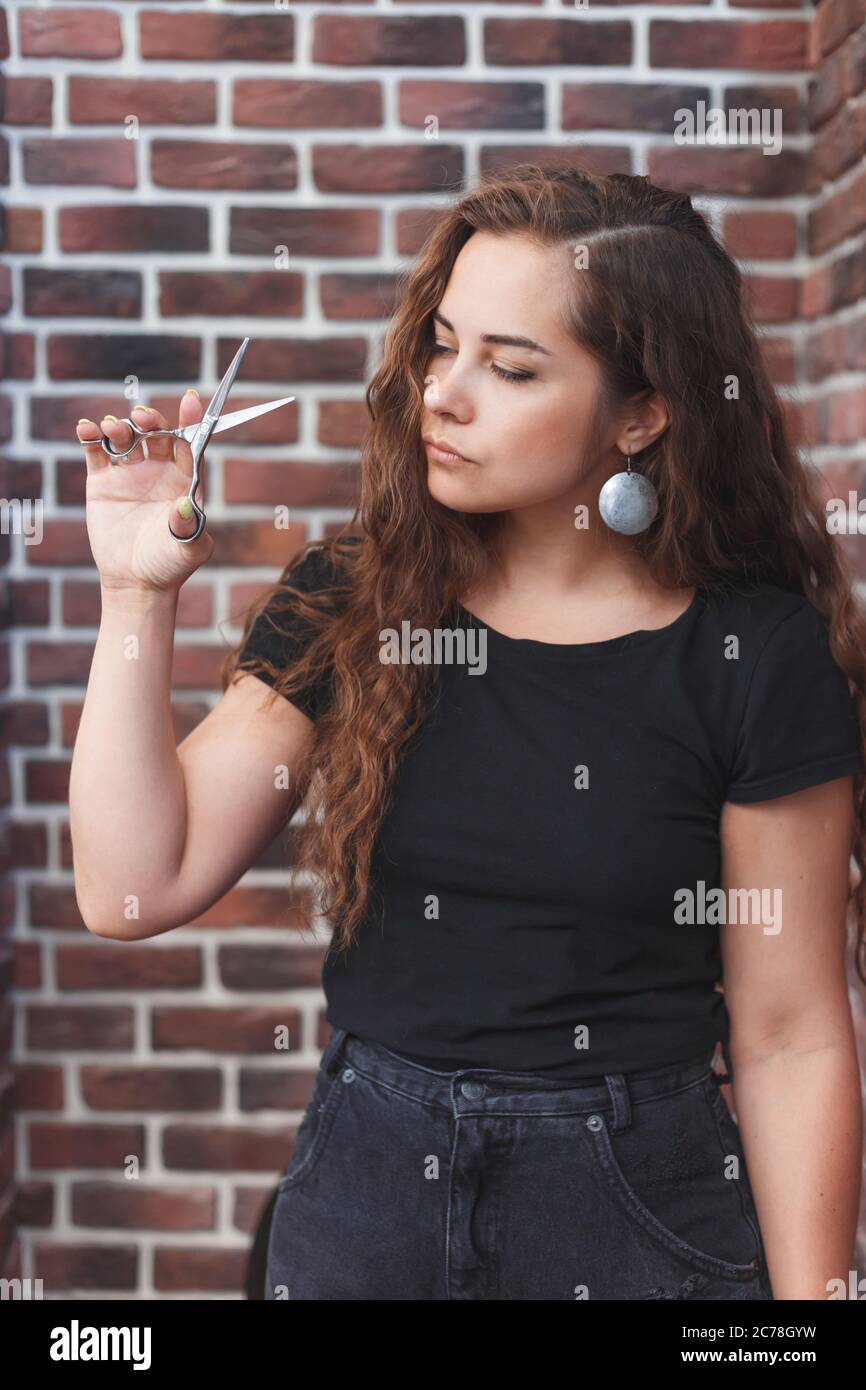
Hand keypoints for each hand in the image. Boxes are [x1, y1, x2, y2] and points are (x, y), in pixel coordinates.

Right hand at [77, 390, 215, 592]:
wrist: (135, 582)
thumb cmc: (169, 565)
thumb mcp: (187, 549)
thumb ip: (189, 528)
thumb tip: (185, 505)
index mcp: (184, 480)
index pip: (190, 444)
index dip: (191, 421)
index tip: (190, 399)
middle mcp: (158, 471)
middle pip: (156, 435)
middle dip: (151, 420)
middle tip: (141, 416)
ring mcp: (129, 474)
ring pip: (126, 439)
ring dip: (120, 427)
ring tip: (113, 428)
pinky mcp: (102, 482)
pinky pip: (96, 453)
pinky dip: (90, 437)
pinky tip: (86, 429)